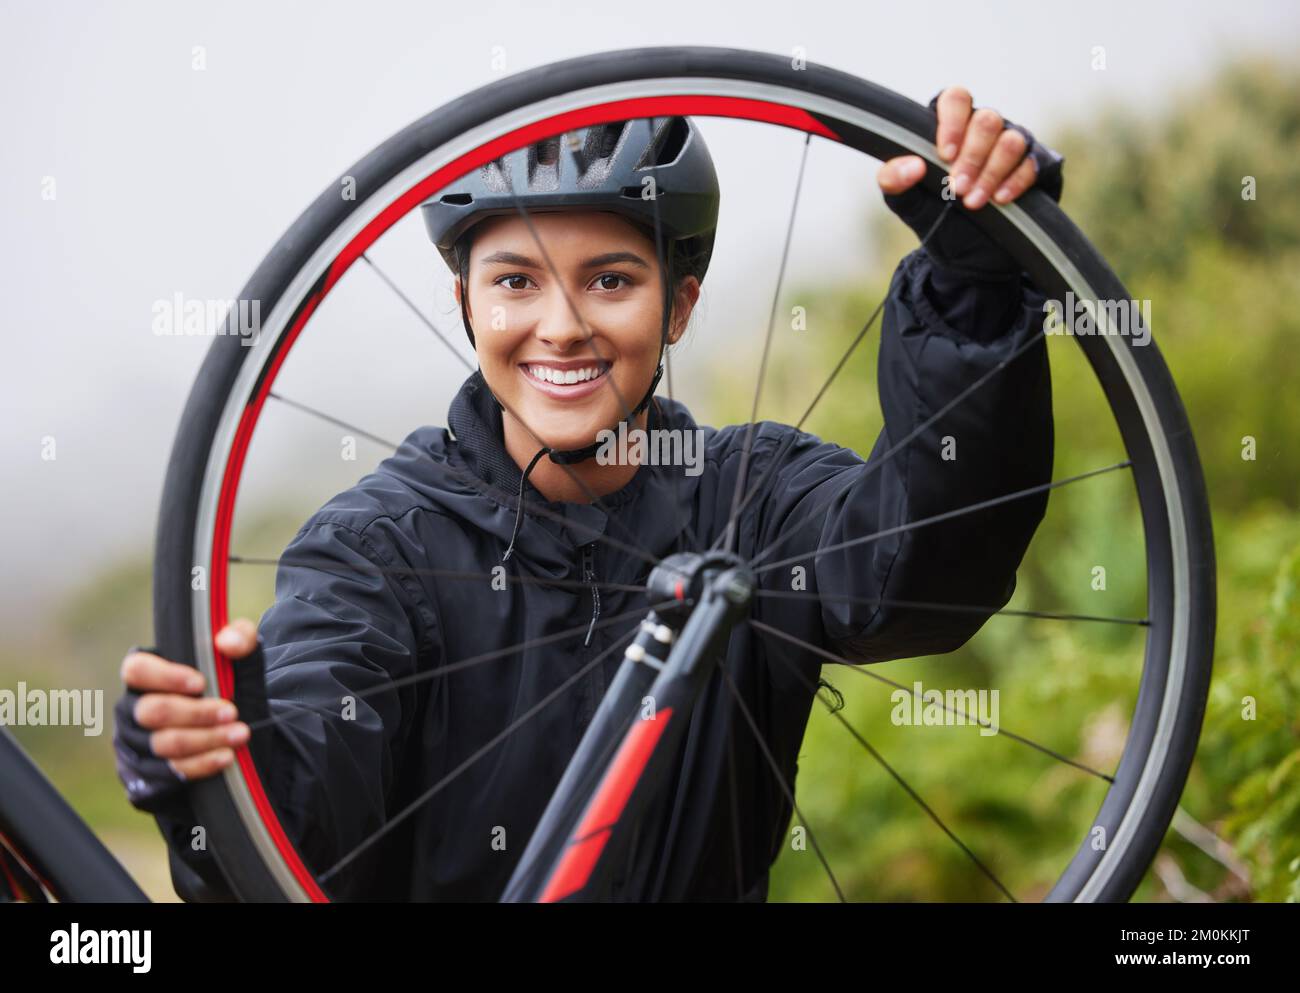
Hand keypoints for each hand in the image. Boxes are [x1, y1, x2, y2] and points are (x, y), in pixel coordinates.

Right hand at [117, 619, 258, 781]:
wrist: (231, 728)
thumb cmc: (226, 685)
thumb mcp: (240, 656)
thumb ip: (239, 638)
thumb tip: (228, 643)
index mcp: (145, 676)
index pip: (137, 670)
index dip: (165, 676)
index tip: (201, 683)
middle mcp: (132, 710)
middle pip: (152, 711)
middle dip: (196, 713)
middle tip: (232, 712)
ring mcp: (136, 745)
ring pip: (163, 745)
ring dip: (205, 740)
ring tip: (239, 735)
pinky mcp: (146, 775)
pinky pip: (169, 774)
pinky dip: (200, 765)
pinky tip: (226, 757)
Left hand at [878, 86, 1039, 209]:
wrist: (968, 253)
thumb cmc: (936, 217)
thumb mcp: (907, 203)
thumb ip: (894, 182)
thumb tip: (913, 166)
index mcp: (952, 126)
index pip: (956, 99)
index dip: (953, 123)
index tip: (944, 155)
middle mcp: (985, 128)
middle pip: (987, 120)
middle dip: (971, 157)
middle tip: (957, 188)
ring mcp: (1013, 144)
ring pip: (1012, 140)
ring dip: (991, 172)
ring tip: (973, 201)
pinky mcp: (1036, 166)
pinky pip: (1031, 163)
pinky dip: (1014, 182)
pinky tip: (999, 200)